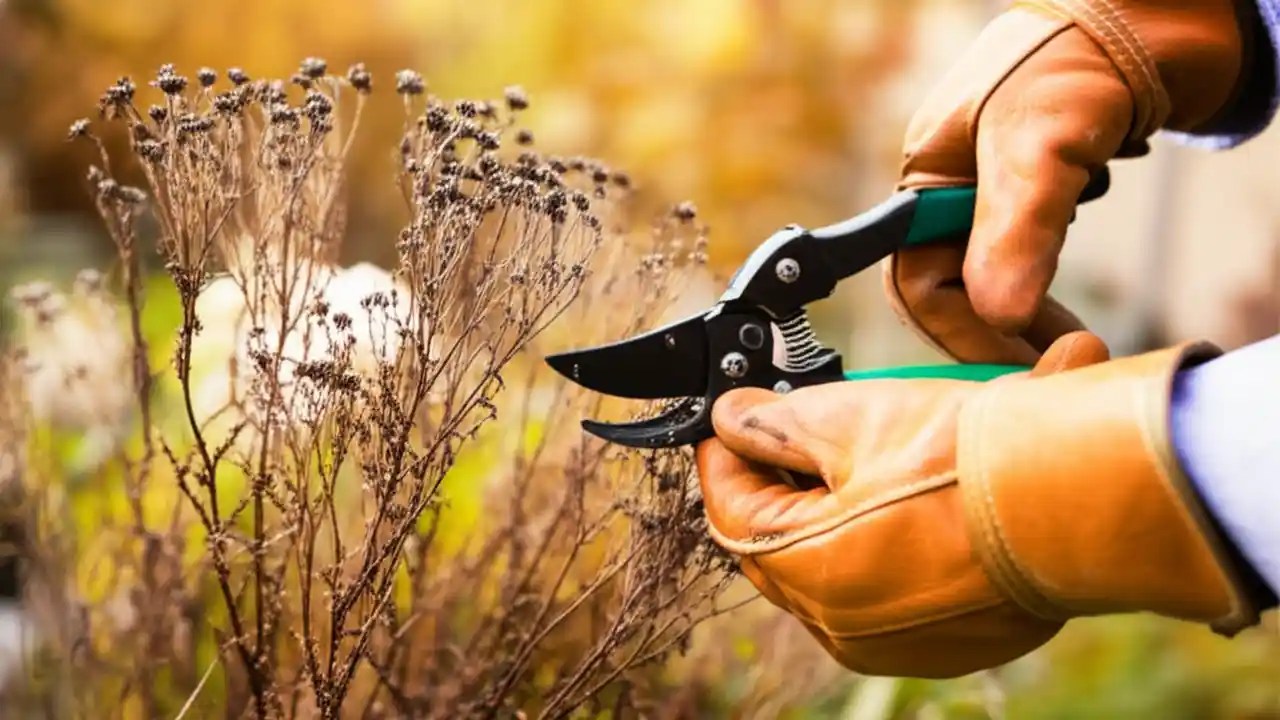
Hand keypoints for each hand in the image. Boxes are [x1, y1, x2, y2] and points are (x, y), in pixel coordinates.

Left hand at [695, 332, 1262, 677]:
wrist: (1081, 495)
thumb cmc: (967, 458)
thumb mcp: (849, 418)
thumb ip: (772, 422)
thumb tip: (729, 418)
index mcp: (806, 571)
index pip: (728, 510)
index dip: (722, 457)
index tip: (728, 421)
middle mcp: (843, 624)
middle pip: (776, 546)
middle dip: (775, 486)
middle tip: (786, 432)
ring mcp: (897, 639)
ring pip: (829, 571)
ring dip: (826, 516)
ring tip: (851, 459)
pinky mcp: (948, 638)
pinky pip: (886, 592)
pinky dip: (878, 546)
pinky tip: (902, 499)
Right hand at [886, 0, 1248, 364]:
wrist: (1146, 15)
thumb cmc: (1080, 59)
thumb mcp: (1041, 149)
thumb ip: (1017, 233)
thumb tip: (997, 316)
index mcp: (926, 176)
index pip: (917, 280)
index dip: (963, 332)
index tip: (1016, 370)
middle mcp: (949, 186)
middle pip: (953, 285)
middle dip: (999, 325)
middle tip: (1052, 362)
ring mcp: (989, 185)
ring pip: (993, 269)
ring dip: (1031, 295)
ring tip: (1070, 323)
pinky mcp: (1033, 182)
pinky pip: (1028, 244)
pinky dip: (1053, 259)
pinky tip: (1078, 239)